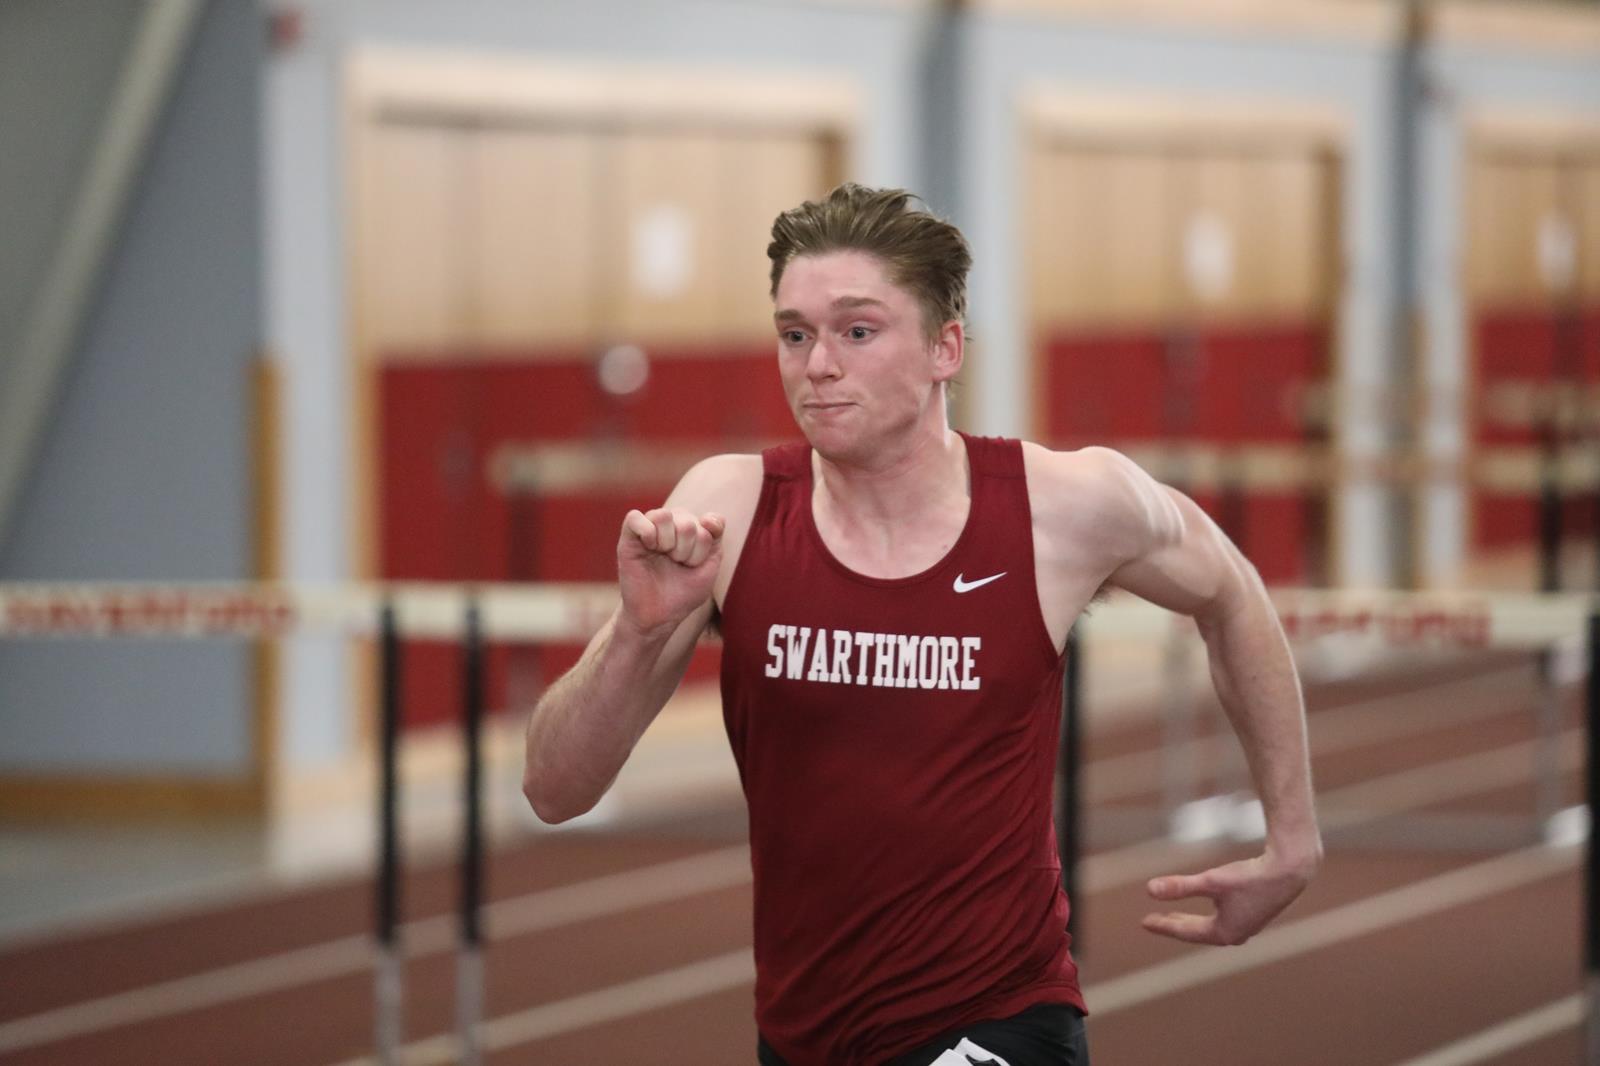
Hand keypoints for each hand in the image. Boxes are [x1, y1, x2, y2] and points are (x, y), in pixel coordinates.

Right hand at [616, 508, 724, 635]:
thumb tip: (707, 518)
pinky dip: (646, 532)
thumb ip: (715, 540)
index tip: (699, 560)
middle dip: (687, 551)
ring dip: (668, 543)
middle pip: (687, 521)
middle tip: (678, 565)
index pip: (710, 522)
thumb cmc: (683, 593)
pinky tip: (649, 548)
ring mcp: (651, 529)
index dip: (707, 541)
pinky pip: (635, 518)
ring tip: (664, 558)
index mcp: (694, 530)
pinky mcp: (628, 537)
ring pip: (663, 516)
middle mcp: (673, 525)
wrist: (658, 617)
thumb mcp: (709, 569)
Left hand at [1142, 849, 1316, 945]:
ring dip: (1191, 922)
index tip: (1144, 921)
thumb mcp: (1210, 881)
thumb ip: (1180, 886)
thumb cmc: (1250, 877)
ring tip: (1174, 917)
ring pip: (1211, 927)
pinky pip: (1224, 920)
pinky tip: (1209, 907)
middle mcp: (1237, 934)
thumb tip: (1149, 890)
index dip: (1163, 925)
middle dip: (1175, 925)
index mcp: (1225, 933)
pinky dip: (1208, 916)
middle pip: (1197, 932)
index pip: (1186, 931)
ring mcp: (1248, 926)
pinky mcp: (1255, 914)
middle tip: (1153, 921)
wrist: (1289, 871)